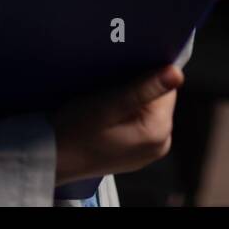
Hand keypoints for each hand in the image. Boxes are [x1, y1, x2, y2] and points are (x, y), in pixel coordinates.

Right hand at [50, 65, 183, 185]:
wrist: (52, 158)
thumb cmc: (75, 132)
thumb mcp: (107, 105)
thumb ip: (144, 89)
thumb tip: (176, 72)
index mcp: (158, 132)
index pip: (167, 89)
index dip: (147, 75)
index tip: (125, 71)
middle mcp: (160, 144)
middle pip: (159, 100)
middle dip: (139, 88)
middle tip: (112, 85)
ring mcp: (149, 151)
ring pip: (149, 109)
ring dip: (131, 100)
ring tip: (107, 100)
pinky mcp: (137, 152)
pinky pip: (140, 122)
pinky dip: (126, 113)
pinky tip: (107, 114)